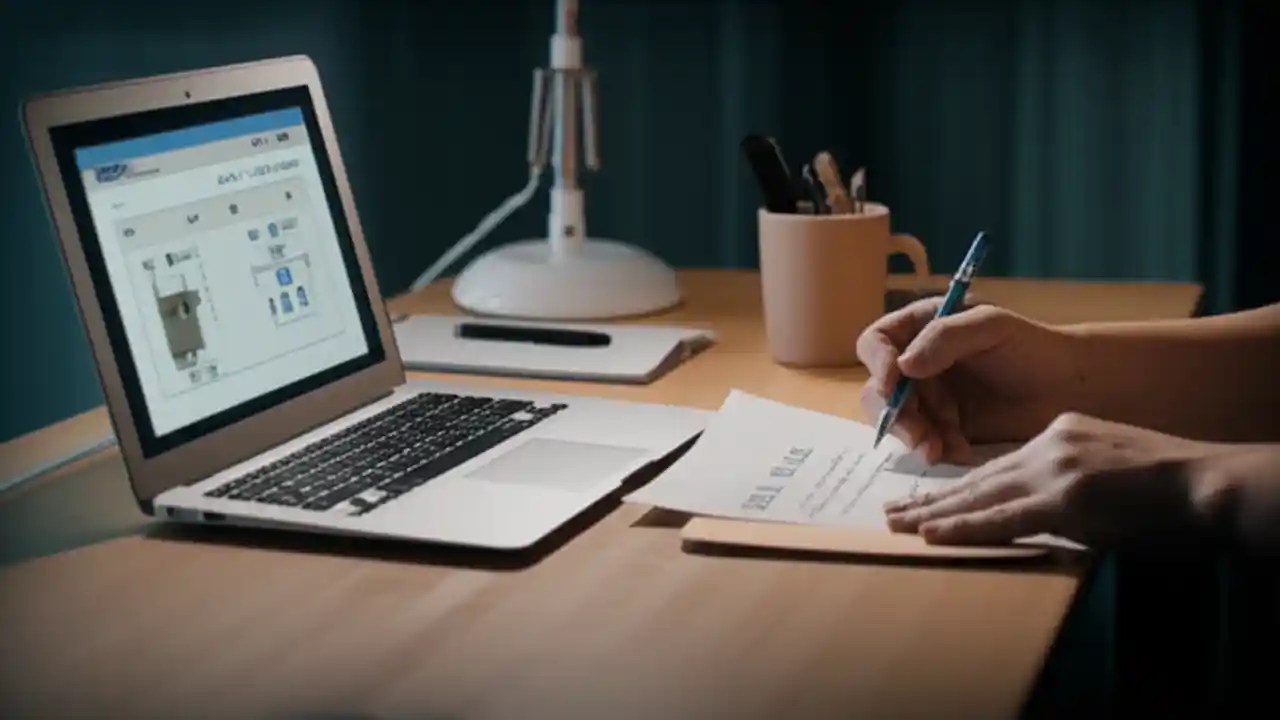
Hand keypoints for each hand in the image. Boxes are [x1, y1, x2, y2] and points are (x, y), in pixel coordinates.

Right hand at [857, 298, 1081, 464]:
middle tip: (918, 433)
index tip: (894, 385)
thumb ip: (946, 337)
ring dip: (913, 435)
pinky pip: (922, 441)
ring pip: (896, 419)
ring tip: (940, 448)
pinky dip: (936, 448)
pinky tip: (961, 451)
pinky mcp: (942, 428)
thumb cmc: (1033, 347)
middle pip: (879, 387)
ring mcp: (927, 398)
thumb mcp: (992, 327)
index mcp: (921, 327)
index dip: (878, 363)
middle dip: (895, 413)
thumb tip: (903, 366)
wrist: (1069, 388)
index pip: (877, 341)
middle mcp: (916, 362)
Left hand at [882, 412, 1221, 547]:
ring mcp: (1054, 471)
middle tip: (893, 511)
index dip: (960, 485)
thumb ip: (1073, 473)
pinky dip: (962, 527)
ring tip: (897, 524)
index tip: (929, 499)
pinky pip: (1000, 517)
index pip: (999, 464)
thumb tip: (1050, 501)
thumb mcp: (1111, 462)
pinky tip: (931, 533)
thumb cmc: (1170, 483)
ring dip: (934, 513)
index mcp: (1060, 433)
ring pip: (979, 495)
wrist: (1207, 483)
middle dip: (933, 498)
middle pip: (978, 477)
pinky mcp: (1063, 500)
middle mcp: (1049, 445)